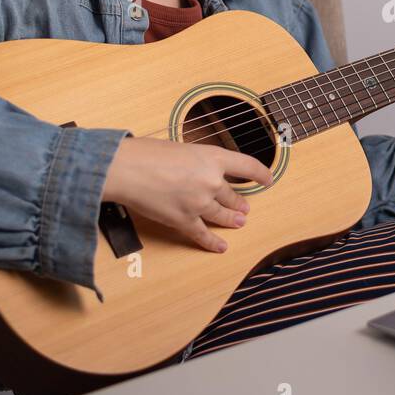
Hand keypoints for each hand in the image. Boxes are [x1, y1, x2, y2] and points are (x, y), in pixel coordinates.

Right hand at [100, 136, 273, 251]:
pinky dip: (212, 242)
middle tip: (244, 207)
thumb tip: (198, 170)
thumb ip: (196, 161)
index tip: (268, 179)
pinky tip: (221, 247)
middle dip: (239, 203)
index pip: (247, 166)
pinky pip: (203, 234)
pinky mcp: (184, 220)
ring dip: (231, 220)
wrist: (126, 169)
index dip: (261, 173)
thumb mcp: (182, 148)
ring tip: (239, 222)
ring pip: (222, 215)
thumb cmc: (146, 153)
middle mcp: (211, 181)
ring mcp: (199, 203)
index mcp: (213, 157)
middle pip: (232, 195)